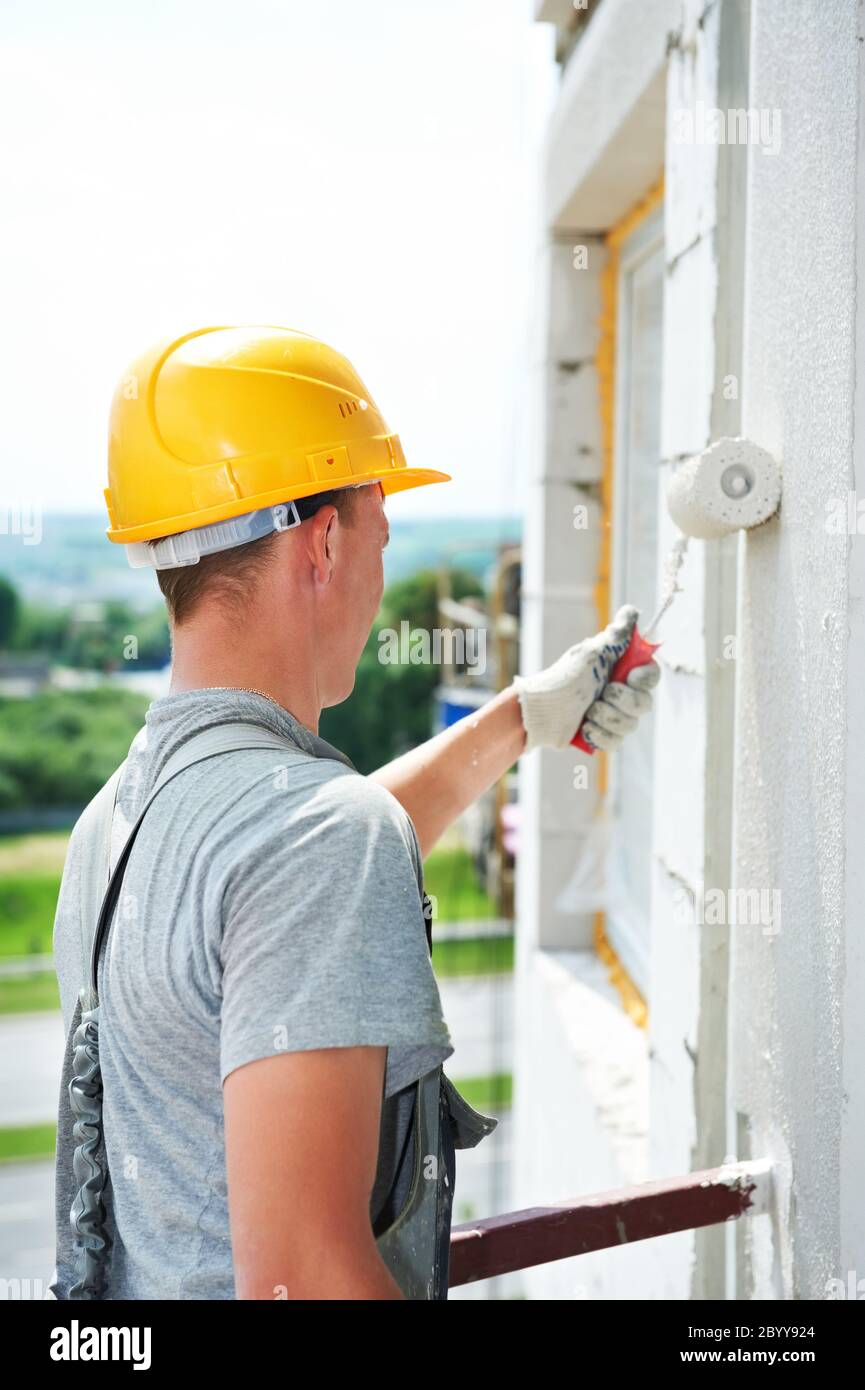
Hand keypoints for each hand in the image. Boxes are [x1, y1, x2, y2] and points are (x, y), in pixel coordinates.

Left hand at [512, 605, 660, 753]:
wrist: (539, 708)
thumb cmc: (563, 677)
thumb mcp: (591, 653)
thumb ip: (617, 635)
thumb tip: (632, 611)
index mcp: (623, 671)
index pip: (652, 675)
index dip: (645, 679)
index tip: (628, 676)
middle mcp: (623, 693)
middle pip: (645, 704)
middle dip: (622, 701)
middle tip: (601, 695)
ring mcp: (614, 716)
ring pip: (631, 725)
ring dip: (608, 718)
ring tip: (588, 712)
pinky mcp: (603, 736)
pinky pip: (616, 743)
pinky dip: (600, 735)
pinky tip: (585, 728)